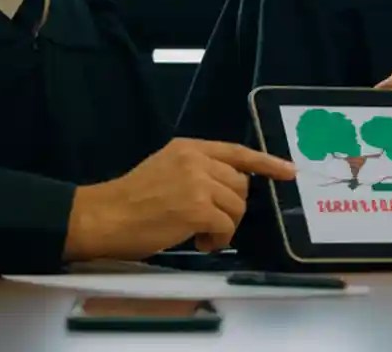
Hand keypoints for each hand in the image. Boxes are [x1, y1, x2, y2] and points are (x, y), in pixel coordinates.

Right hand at [64, 138, 295, 260]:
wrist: (103, 217)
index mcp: (189, 147)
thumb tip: (228, 188)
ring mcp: (198, 183)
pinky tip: (200, 244)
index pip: (237, 151)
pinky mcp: (197, 209)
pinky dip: (219, 240)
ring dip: (225, 227)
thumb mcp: (166, 169)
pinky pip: (226, 226)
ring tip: (202, 236)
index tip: (289, 171)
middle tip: (211, 224)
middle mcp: (196, 160)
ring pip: (237, 206)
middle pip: (240, 184)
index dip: (266, 163)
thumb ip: (197, 171)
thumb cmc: (130, 200)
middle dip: (233, 207)